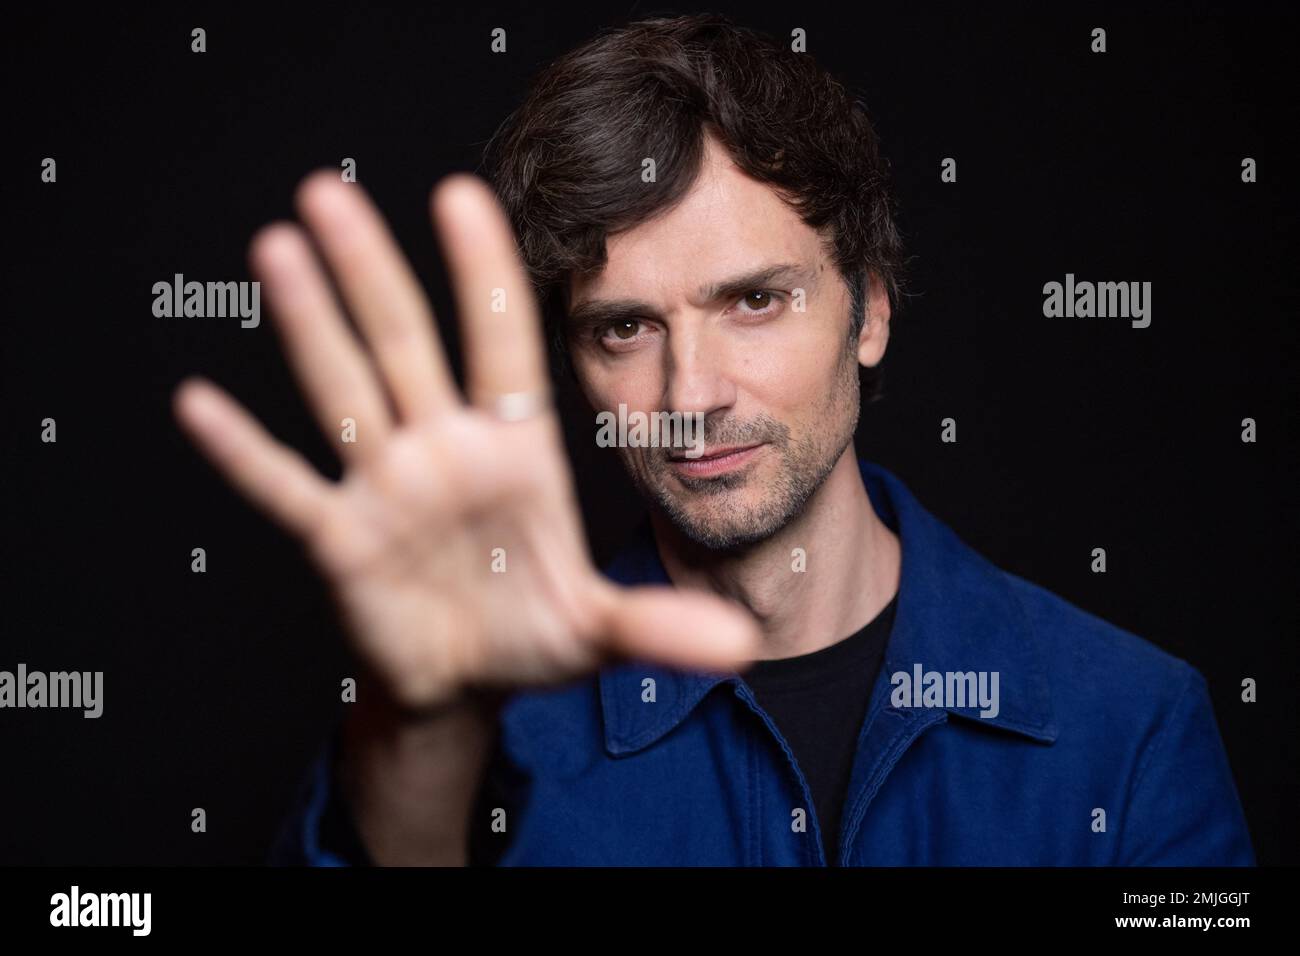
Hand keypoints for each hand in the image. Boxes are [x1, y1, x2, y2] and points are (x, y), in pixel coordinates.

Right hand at [172, 171, 760, 709]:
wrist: (469, 683)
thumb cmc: (532, 634)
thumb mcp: (600, 631)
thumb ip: (658, 627)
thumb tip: (743, 648)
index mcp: (512, 449)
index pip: (499, 342)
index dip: (482, 273)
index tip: (462, 195)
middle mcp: (444, 451)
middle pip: (404, 346)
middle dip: (370, 273)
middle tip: (330, 193)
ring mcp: (388, 490)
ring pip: (344, 394)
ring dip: (309, 328)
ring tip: (276, 250)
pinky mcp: (341, 541)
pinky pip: (288, 489)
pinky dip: (246, 455)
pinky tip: (200, 405)